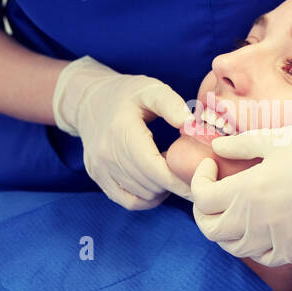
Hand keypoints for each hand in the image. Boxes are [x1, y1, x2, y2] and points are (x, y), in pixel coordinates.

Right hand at [52, 56, 193, 207]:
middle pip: (150, 185)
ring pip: (142, 196)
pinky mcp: (98, 177)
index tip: (201, 179)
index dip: (179, 180)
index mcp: (121, 131)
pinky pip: (128, 201)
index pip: (154, 168)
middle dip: (176, 183)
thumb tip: (189, 123)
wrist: (90, 100)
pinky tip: (158, 183)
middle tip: (191, 171)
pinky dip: (148, 198)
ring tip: (172, 169)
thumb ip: (170, 103)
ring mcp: (100, 168)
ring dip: (163, 189)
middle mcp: (106, 154)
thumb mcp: (150, 89)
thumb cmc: (126, 94)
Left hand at [191, 110, 291, 265]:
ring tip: (235, 205)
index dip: (199, 181)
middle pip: (211, 229)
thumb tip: (217, 148)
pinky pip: (264, 257)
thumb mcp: (283, 137)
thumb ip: (243, 144)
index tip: (210, 167)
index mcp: (252, 190)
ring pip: (234, 247)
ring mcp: (282, 240)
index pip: (203, 199)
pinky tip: (261, 225)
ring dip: (226, 228)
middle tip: (214, 190)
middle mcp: (262, 222)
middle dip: (205, 209)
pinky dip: (252, 245)